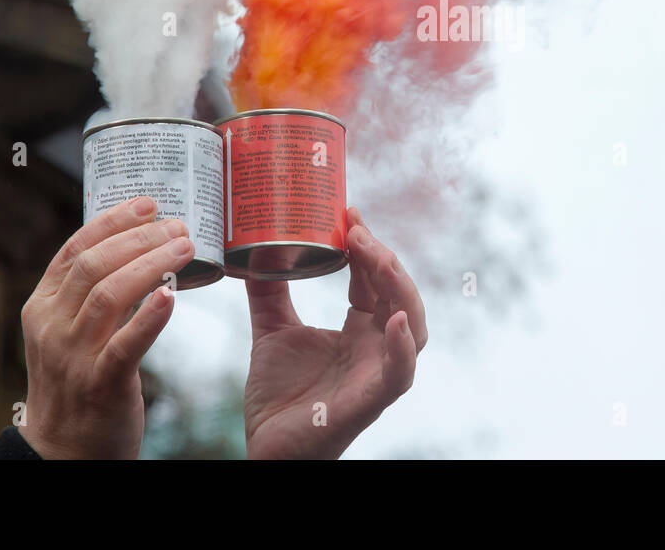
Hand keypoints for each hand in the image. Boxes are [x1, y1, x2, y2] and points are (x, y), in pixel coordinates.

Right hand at [17, 197, 194, 458]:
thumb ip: (87, 293)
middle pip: (94, 265)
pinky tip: (171, 297)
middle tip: (178, 225)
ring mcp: (73, 356)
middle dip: (139, 237)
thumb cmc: (77, 383)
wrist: (63, 452)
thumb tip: (133, 246)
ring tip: (185, 247)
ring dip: (152, 264)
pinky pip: (124, 344)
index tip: (148, 203)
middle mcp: (52, 326)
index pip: (75, 250)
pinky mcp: (99, 384)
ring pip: (109, 294)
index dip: (112, 221)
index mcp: (42, 306)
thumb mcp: (66, 331)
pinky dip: (148, 318)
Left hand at [243, 207, 426, 459]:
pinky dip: (402, 347)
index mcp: (359, 330)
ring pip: (411, 325)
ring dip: (400, 289)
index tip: (349, 214)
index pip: (374, 279)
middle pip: (398, 294)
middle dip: (383, 257)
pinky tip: (392, 321)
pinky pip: (400, 373)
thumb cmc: (279, 398)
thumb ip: (269, 292)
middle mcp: (376, 347)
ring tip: (378, 258)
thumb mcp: (273, 330)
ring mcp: (378, 372)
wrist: (267, 449)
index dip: (368, 245)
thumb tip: (253, 248)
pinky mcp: (371, 401)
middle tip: (355, 229)